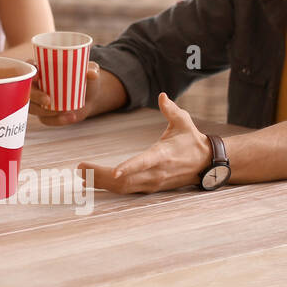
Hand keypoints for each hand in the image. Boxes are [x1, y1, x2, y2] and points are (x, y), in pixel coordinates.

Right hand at [28, 59, 100, 125]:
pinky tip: (72, 117)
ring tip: (66, 112)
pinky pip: (45, 119)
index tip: (37, 74)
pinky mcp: (44, 114)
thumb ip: (91, 69)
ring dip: (45, 112)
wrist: (88, 96)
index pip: (29, 67)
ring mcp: (38, 101)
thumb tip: (92, 73)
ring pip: (32, 108)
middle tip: (48, 99)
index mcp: (42, 68)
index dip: (29, 71)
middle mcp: (36, 84)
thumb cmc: (85, 77)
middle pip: (27, 90)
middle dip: (35, 96)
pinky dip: (57, 120)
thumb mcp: (89, 71)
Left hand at [77, 93, 213, 193]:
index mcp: (163, 155)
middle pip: (125, 180)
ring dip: (101, 183)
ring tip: (81, 175)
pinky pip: (125, 190)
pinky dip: (108, 187)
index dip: (129, 168)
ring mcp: (152, 183)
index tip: (114, 172)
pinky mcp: (149, 187)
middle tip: (80, 169)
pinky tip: (92, 182)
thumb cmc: (192, 140)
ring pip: (123, 188)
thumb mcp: (184, 122)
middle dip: (101, 176)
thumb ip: (171, 110)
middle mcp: (156, 172)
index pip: (144, 163)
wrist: (206, 163)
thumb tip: (162, 96)